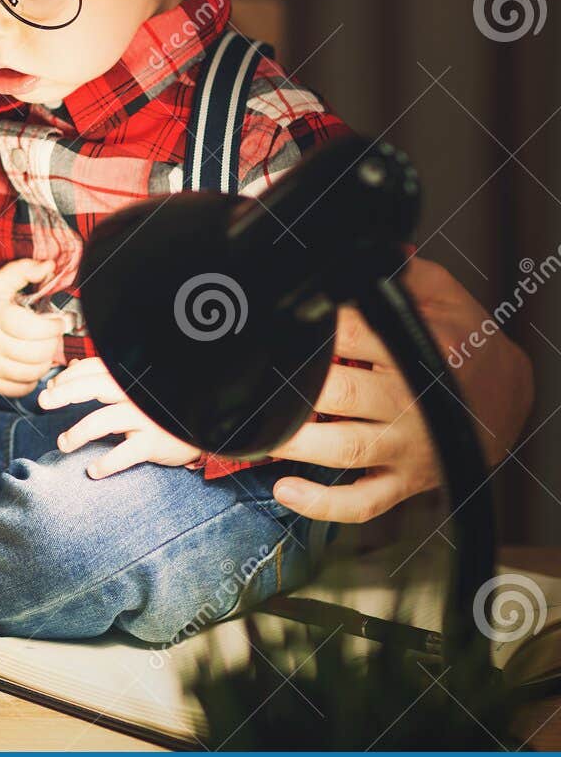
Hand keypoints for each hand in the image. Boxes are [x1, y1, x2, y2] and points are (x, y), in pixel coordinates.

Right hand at [0, 258, 69, 395]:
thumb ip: (22, 271)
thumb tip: (49, 266)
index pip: (36, 329)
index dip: (54, 326)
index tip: (57, 321)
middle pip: (38, 352)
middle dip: (53, 343)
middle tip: (51, 334)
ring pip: (33, 372)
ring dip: (45, 360)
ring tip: (42, 348)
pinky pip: (20, 389)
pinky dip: (32, 379)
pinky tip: (29, 364)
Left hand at [39, 356, 204, 476]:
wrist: (201, 428)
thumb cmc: (156, 407)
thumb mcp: (133, 388)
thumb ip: (101, 379)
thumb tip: (63, 375)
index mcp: (130, 377)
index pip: (94, 368)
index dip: (69, 376)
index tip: (51, 388)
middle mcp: (137, 394)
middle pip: (95, 387)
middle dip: (65, 393)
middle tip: (43, 402)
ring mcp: (145, 419)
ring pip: (102, 421)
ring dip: (77, 433)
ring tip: (63, 444)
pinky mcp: (153, 443)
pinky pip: (124, 454)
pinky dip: (106, 464)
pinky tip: (92, 470)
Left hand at [266, 256, 534, 522]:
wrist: (509, 399)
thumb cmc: (465, 343)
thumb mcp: (443, 297)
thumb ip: (402, 272)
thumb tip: (368, 251)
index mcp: (419, 351)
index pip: (352, 334)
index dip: (307, 328)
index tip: (267, 322)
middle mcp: (411, 401)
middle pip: (340, 393)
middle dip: (292, 389)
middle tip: (247, 382)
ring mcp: (406, 446)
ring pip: (344, 449)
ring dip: (295, 445)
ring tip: (254, 435)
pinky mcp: (403, 480)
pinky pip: (363, 502)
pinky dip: (324, 505)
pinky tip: (286, 491)